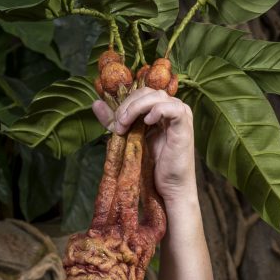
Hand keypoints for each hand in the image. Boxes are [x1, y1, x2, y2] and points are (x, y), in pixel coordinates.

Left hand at [92, 88, 199, 223]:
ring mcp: (181, 114)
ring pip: (157, 96)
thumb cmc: (152, 165)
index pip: (140, 93)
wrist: (170, 187)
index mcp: (160, 108)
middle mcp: (171, 107)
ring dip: (136, 108)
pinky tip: (147, 122)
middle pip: (147, 92)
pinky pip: (172, 108)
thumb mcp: (128, 139)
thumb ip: (114, 121)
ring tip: (126, 126)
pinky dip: (156, 111)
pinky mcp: (184, 124)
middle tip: (119, 125)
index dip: (125, 103)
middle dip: (128, 106)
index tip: (115, 123)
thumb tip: (95, 103)